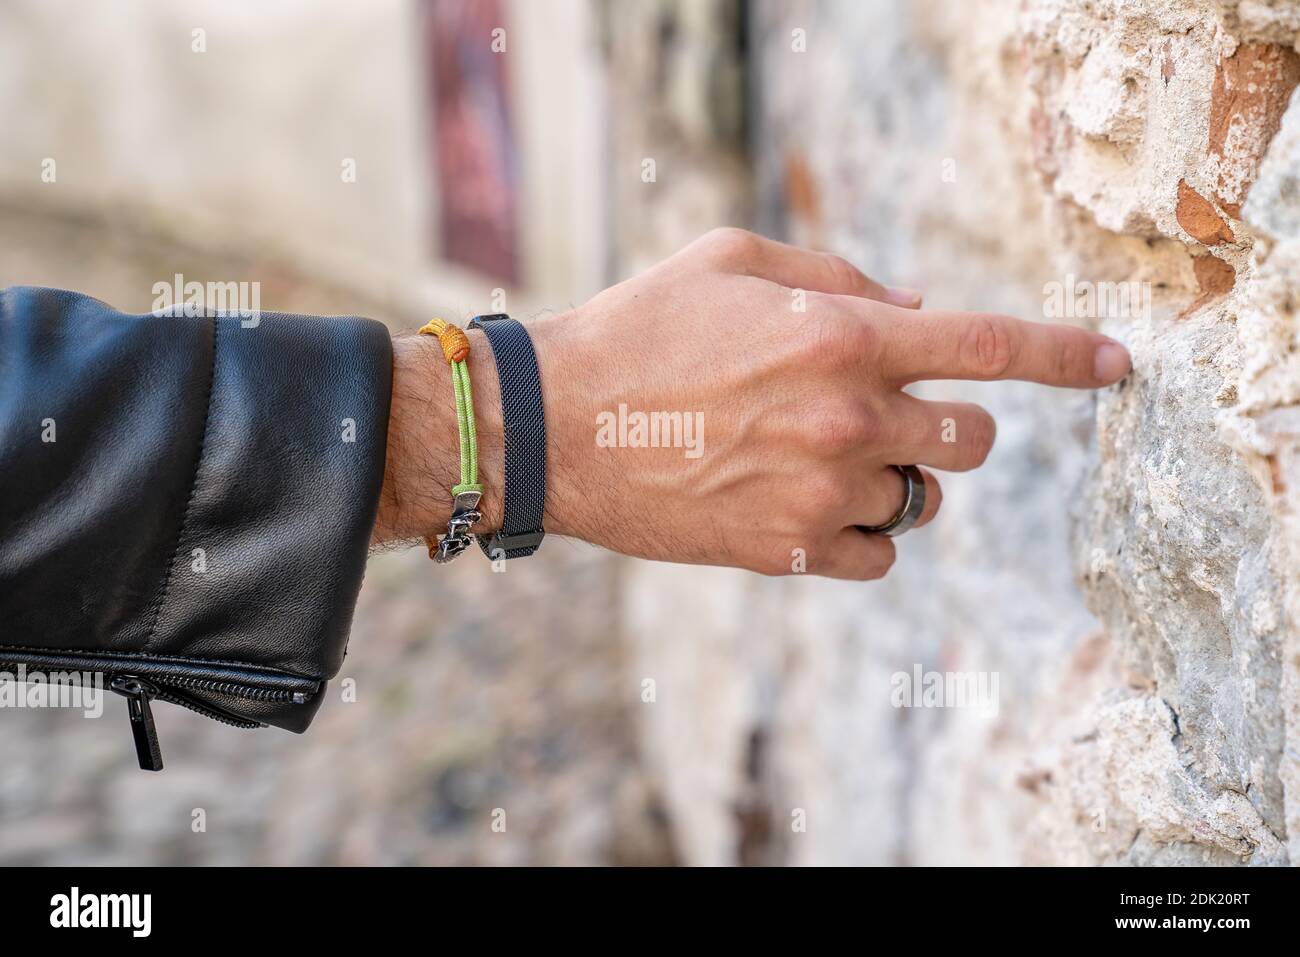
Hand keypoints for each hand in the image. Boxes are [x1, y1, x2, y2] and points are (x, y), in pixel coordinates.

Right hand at [527, 228, 1129, 578]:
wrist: (556, 427)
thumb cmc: (639, 328)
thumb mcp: (732, 260)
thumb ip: (839, 278)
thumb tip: (913, 311)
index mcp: (843, 337)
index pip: (987, 347)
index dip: (1064, 354)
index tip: (1116, 364)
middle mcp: (847, 419)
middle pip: (969, 441)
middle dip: (953, 427)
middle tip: (904, 417)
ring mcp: (820, 493)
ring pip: (920, 502)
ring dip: (895, 479)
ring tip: (822, 458)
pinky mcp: (788, 551)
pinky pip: (875, 555)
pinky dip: (861, 531)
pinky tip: (806, 504)